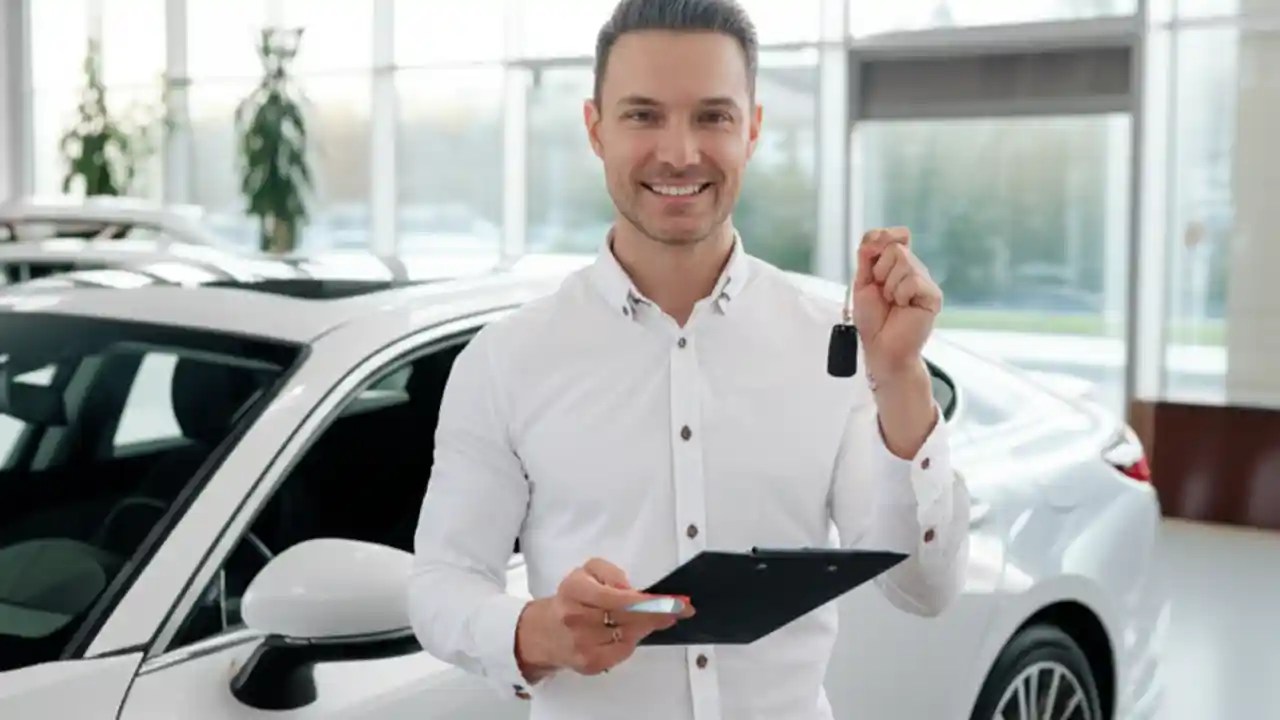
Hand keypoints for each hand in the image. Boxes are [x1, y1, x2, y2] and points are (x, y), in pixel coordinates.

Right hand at [515, 558, 693, 678]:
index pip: (620, 598)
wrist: (544, 632)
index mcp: (574, 589)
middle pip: (629, 618)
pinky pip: (623, 651)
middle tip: (681, 608)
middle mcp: (576, 618)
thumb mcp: (586, 571)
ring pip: (630, 635)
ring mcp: (582, 644)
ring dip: (647, 626)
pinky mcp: (590, 663)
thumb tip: (632, 590)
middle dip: (659, 613)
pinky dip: (633, 640)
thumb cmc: (571, 598)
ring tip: (656, 616)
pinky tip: (632, 631)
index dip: (651, 601)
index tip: (675, 602)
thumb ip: (610, 573)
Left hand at [853, 227, 942, 379]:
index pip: (895, 235)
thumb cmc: (873, 318)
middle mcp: (914, 269)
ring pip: (905, 261)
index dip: (880, 241)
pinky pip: (913, 280)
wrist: (880, 346)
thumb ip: (867, 256)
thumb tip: (877, 235)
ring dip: (889, 286)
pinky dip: (901, 295)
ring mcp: (925, 281)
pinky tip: (903, 307)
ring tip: (893, 302)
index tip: (871, 260)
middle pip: (896, 248)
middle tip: (883, 293)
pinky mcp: (933, 295)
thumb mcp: (862, 282)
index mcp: (897, 264)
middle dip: (880, 272)